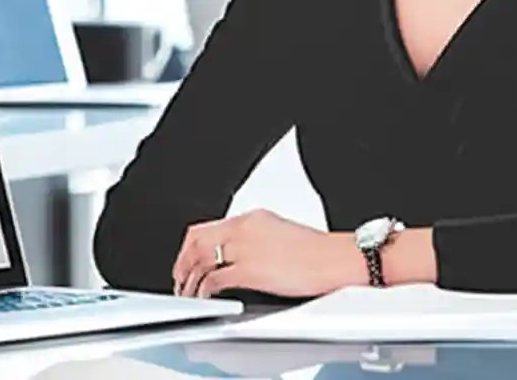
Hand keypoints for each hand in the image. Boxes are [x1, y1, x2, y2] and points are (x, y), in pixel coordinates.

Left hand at [172, 209, 365, 298]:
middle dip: (182, 262)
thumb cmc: (317, 251)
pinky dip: (205, 290)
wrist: (336, 258)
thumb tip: (239, 251)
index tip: (186, 260)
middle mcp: (244, 230)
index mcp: (251, 218)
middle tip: (180, 278)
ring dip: (190, 280)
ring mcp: (246, 249)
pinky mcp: (251, 271)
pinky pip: (215, 280)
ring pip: (201, 261)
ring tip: (189, 292)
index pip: (206, 228)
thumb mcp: (279, 232)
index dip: (188, 247)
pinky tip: (206, 297)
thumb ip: (254, 238)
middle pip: (197, 242)